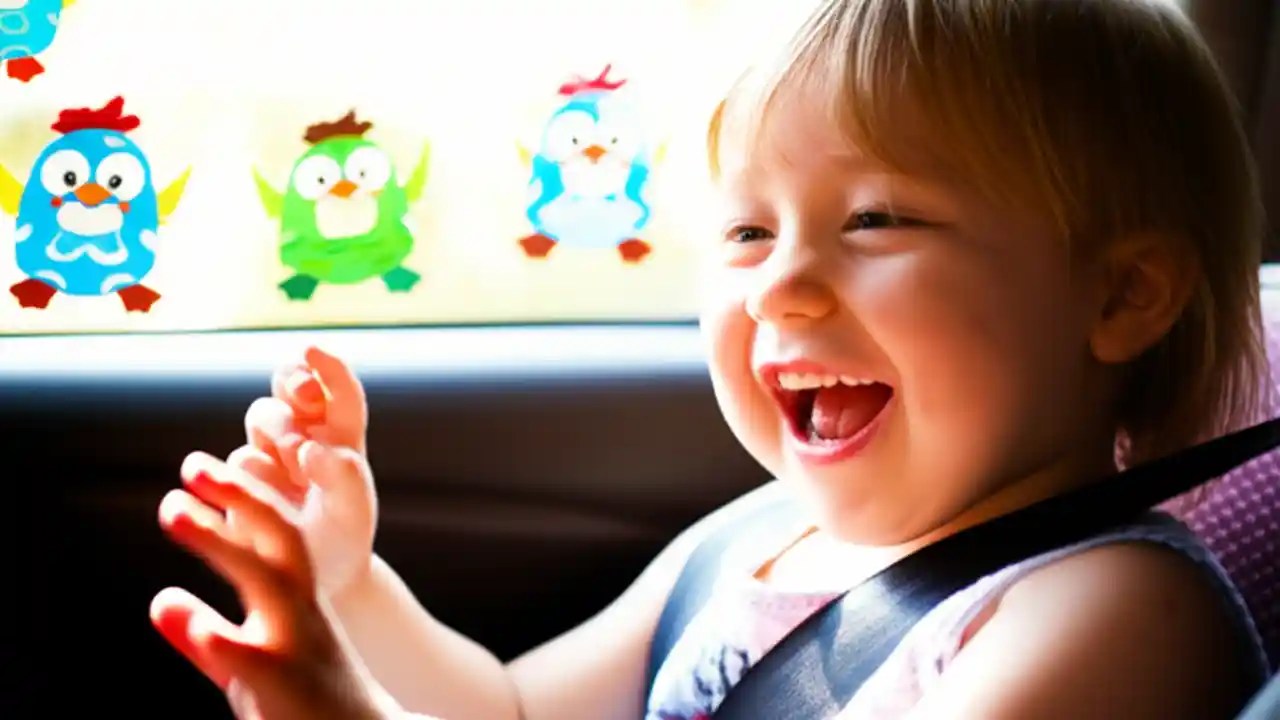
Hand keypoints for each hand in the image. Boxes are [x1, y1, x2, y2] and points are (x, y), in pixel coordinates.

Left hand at [150, 453, 398, 719]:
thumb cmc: (306, 711)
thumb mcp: (251, 665)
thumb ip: (203, 633)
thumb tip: (160, 601)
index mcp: (298, 605)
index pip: (277, 535)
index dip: (243, 496)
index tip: (202, 467)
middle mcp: (302, 615)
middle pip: (281, 538)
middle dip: (241, 495)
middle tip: (193, 463)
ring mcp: (293, 647)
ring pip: (267, 578)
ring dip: (220, 537)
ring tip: (172, 509)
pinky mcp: (278, 686)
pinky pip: (244, 655)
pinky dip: (211, 629)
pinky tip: (171, 605)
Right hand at [228, 346, 377, 597]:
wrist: (312, 577)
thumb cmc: (344, 533)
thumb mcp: (353, 507)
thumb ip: (342, 475)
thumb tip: (312, 448)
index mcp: (342, 434)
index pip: (339, 391)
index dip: (327, 367)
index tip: (313, 351)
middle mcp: (305, 435)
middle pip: (291, 387)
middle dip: (295, 383)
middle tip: (305, 396)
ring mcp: (269, 454)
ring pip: (262, 417)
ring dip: (276, 427)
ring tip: (296, 459)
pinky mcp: (238, 479)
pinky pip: (238, 461)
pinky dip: (252, 468)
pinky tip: (264, 493)